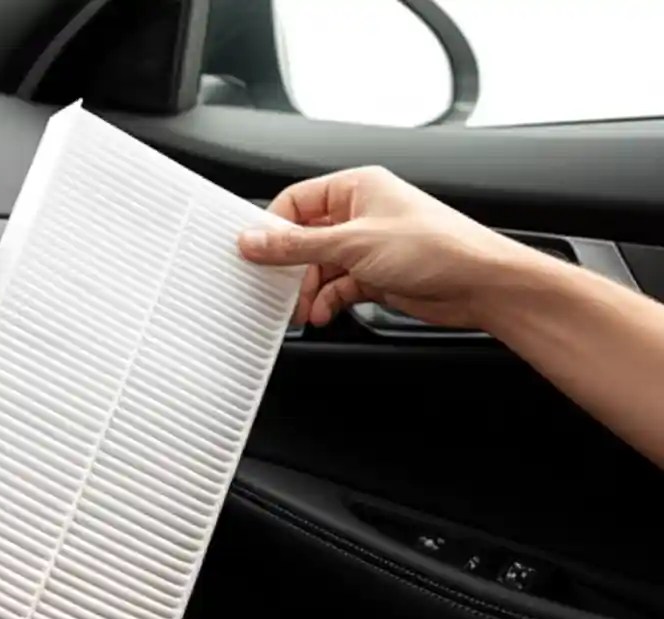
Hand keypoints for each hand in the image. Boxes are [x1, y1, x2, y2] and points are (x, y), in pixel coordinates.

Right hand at [237, 166, 551, 328]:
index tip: (255, 254)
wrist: (481, 284)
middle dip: (291, 267)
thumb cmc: (436, 247)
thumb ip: (297, 245)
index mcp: (356, 187)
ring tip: (302, 309)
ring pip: (319, 266)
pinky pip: (338, 286)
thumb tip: (253, 240)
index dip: (273, 228)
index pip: (296, 202)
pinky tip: (323, 313)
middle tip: (276, 288)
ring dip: (308, 290)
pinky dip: (327, 301)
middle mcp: (360, 213)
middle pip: (304, 238)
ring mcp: (368, 245)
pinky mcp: (376, 275)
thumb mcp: (354, 243)